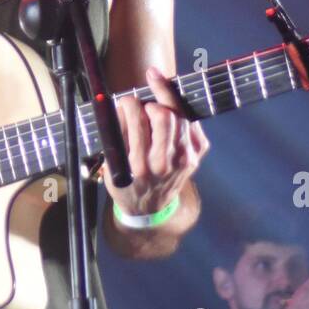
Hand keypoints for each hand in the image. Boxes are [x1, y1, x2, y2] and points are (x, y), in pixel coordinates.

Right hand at [105, 66, 208, 218]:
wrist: (150, 207)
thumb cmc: (126, 183)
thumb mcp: (111, 164)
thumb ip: (117, 134)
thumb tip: (123, 104)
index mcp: (140, 166)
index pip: (137, 122)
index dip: (130, 104)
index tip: (125, 101)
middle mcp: (166, 162)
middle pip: (164, 116)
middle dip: (150, 101)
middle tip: (141, 104)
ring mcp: (185, 158)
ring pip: (180, 115)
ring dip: (165, 104)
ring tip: (153, 106)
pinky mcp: (197, 154)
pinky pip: (192, 121)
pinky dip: (180, 113)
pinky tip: (170, 113)